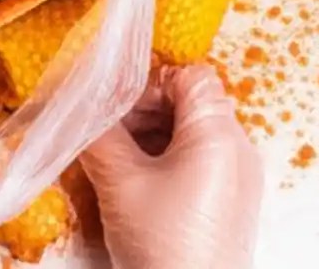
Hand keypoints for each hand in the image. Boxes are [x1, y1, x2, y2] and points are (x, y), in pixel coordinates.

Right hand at [81, 64, 262, 268]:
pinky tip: (137, 188)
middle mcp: (238, 149)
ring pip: (193, 136)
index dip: (151, 82)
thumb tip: (79, 105)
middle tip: (106, 134)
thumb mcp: (119, 182)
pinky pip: (201, 165)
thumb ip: (99, 135)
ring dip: (152, 138)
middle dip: (145, 111)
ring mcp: (239, 180)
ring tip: (115, 164)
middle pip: (191, 104)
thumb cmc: (161, 242)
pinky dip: (167, 164)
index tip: (116, 106)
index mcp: (218, 133)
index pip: (191, 76)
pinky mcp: (232, 205)